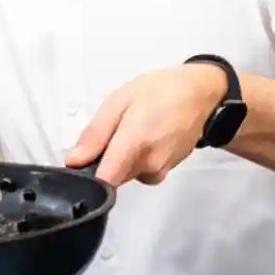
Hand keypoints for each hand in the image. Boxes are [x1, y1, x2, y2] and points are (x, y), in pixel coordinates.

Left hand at [65, 63, 227, 185]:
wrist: (200, 95)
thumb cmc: (160, 91)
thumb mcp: (118, 101)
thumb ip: (95, 134)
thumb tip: (74, 161)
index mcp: (134, 145)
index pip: (103, 182)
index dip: (86, 176)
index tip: (82, 161)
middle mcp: (149, 166)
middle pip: (112, 176)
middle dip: (105, 158)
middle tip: (114, 129)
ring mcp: (160, 171)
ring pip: (126, 174)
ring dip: (121, 157)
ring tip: (132, 128)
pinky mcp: (166, 172)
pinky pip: (141, 171)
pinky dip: (137, 157)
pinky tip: (145, 135)